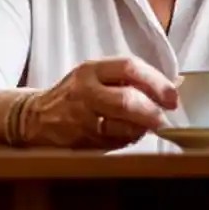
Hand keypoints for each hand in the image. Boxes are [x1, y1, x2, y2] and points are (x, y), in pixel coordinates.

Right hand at [23, 56, 178, 148]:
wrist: (35, 118)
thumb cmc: (73, 95)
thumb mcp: (93, 76)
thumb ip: (127, 78)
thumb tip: (173, 85)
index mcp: (90, 70)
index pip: (129, 67)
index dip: (156, 81)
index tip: (172, 94)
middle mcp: (85, 92)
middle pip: (127, 100)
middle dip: (153, 110)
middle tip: (166, 116)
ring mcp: (82, 120)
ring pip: (123, 126)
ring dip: (144, 128)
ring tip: (151, 126)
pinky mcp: (82, 142)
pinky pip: (116, 142)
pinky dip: (130, 138)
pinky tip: (132, 134)